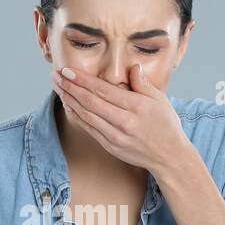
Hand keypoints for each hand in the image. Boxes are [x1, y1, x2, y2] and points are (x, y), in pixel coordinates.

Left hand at [51, 63, 190, 174]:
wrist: (169, 156)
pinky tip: (68, 105)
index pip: (103, 90)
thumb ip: (143, 84)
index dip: (82, 80)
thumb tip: (132, 67)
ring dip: (69, 100)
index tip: (68, 71)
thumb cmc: (165, 125)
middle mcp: (124, 122)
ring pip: (86, 116)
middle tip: (56, 76)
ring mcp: (115, 136)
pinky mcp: (110, 146)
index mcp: (137, 107)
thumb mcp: (160, 100)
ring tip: (58, 87)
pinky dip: (76, 116)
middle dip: (70, 87)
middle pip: (90, 102)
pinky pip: (88, 128)